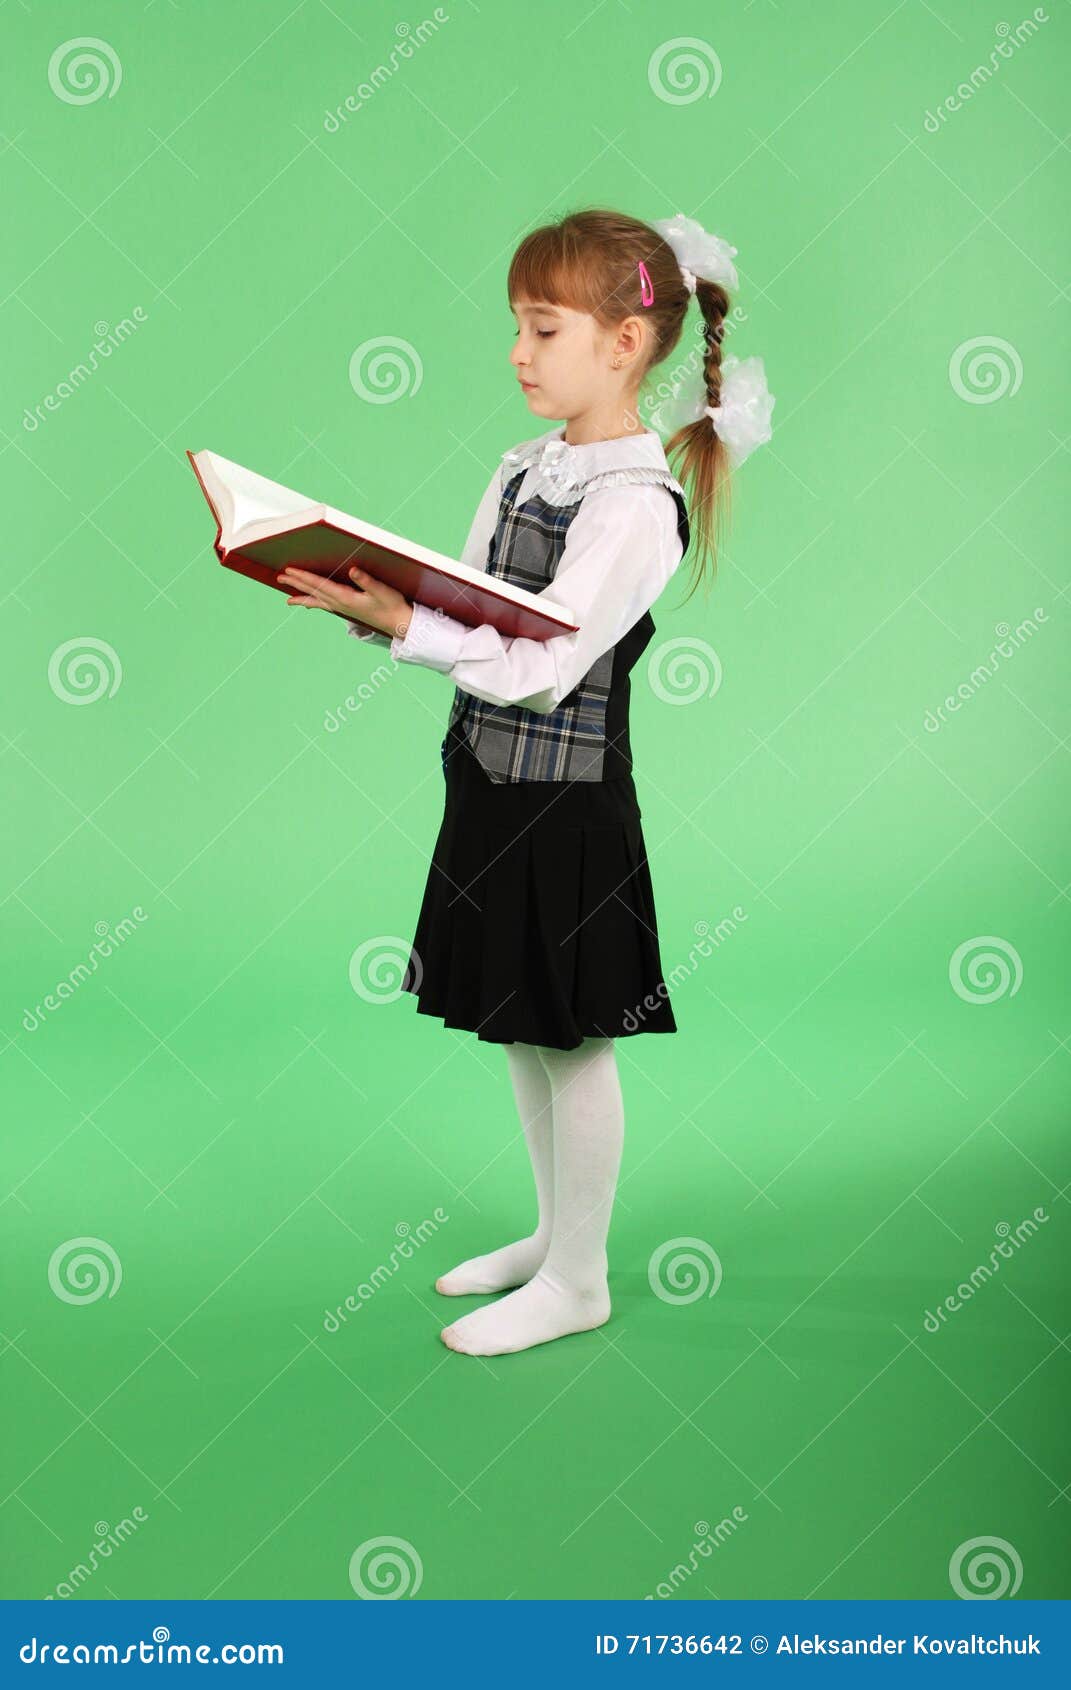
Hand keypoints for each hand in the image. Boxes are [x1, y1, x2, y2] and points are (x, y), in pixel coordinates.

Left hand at [277, 564, 412, 638]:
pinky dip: (314, 604)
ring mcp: (342, 608)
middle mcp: (340, 604)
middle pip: (313, 591)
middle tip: (279, 576)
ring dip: (301, 596)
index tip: (290, 570)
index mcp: (345, 597)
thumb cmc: (392, 605)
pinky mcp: (346, 610)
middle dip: (296, 583)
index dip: (304, 577)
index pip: (320, 584)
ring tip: (287, 598)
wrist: (399, 624)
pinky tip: (308, 605)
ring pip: (316, 600)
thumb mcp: (382, 590)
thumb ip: (367, 581)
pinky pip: (324, 606)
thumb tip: (353, 570)